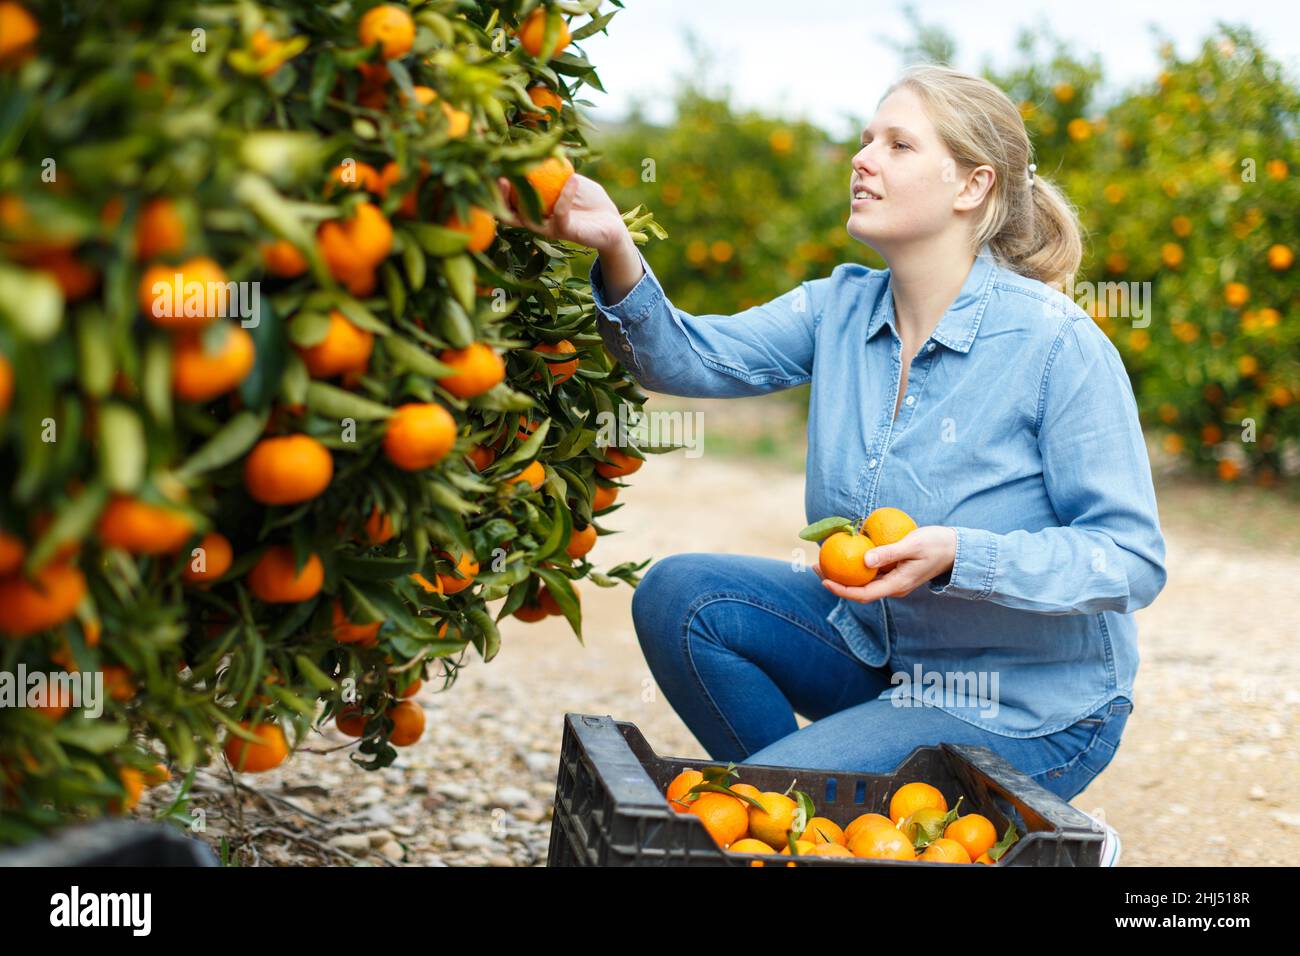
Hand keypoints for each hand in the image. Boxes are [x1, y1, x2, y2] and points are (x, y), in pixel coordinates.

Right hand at [495, 172, 627, 250]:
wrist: (612, 223)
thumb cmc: (589, 201)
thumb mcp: (569, 180)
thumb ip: (554, 169)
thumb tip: (537, 147)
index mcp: (535, 209)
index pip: (510, 201)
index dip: (499, 188)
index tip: (496, 167)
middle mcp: (538, 221)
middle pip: (510, 214)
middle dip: (500, 198)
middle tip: (499, 178)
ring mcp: (550, 228)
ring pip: (529, 219)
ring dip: (524, 200)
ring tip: (525, 176)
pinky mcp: (566, 232)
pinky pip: (560, 213)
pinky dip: (565, 195)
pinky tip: (572, 179)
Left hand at [813, 526, 956, 603]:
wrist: (956, 549)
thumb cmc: (936, 544)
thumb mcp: (912, 545)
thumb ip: (889, 553)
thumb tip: (864, 561)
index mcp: (897, 585)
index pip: (863, 594)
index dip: (841, 590)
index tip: (824, 581)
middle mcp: (893, 586)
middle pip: (859, 590)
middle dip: (836, 582)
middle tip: (815, 567)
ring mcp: (893, 580)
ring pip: (864, 581)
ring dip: (844, 573)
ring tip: (824, 560)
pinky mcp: (894, 571)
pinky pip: (871, 572)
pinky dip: (856, 565)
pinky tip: (846, 552)